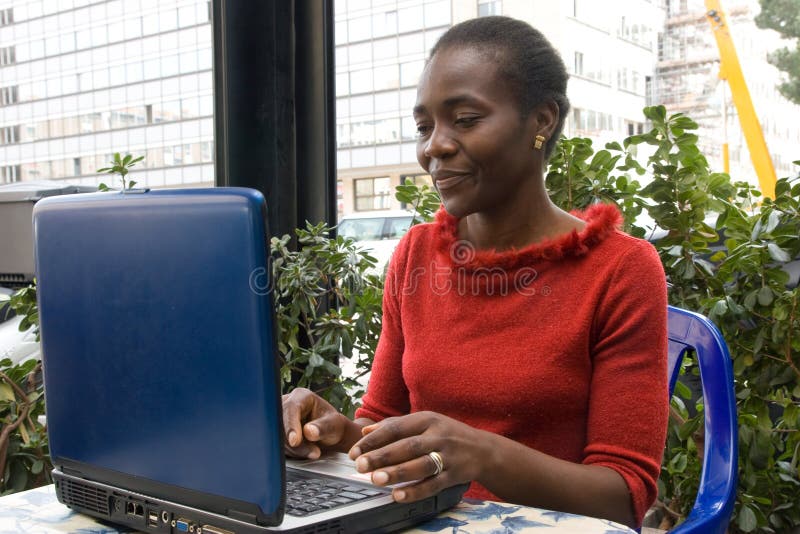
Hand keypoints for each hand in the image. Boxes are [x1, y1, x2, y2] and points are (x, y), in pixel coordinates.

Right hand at [282, 388, 353, 458]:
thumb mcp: (334, 425)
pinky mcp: (278, 431)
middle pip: (280, 423)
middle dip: (295, 443)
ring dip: (295, 449)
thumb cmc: (333, 425)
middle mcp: (287, 403)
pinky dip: (291, 452)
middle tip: (313, 452)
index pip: (290, 408)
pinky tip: (305, 451)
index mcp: (301, 396)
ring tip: (314, 451)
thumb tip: (308, 431)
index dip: (291, 425)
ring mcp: (280, 417)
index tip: (295, 442)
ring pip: (278, 436)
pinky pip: (278, 444)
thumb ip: (323, 427)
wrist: (330, 434)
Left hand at [347, 411, 486, 502]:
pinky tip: (398, 496)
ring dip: (397, 472)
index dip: (374, 439)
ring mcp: (448, 456)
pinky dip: (415, 491)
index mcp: (427, 419)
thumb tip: (365, 431)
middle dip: (382, 456)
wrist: (483, 449)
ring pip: (420, 464)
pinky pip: (433, 484)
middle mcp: (438, 436)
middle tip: (361, 465)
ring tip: (376, 479)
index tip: (356, 451)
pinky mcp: (454, 475)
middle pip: (407, 446)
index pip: (396, 427)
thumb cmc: (447, 434)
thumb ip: (395, 426)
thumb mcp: (425, 423)